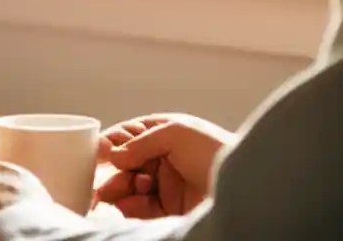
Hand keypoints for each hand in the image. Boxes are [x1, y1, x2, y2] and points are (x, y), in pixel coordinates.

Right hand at [94, 114, 233, 218]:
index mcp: (166, 132)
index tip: (97, 151)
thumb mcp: (175, 133)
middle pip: (126, 164)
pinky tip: (124, 205)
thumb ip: (141, 142)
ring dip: (117, 189)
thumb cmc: (216, 152)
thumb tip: (114, 155)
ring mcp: (166, 184)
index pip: (130, 135)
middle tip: (100, 180)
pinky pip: (140, 208)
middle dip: (112, 171)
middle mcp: (164, 157)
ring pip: (130, 186)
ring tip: (109, 193)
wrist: (245, 186)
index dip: (113, 143)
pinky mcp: (169, 209)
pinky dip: (129, 207)